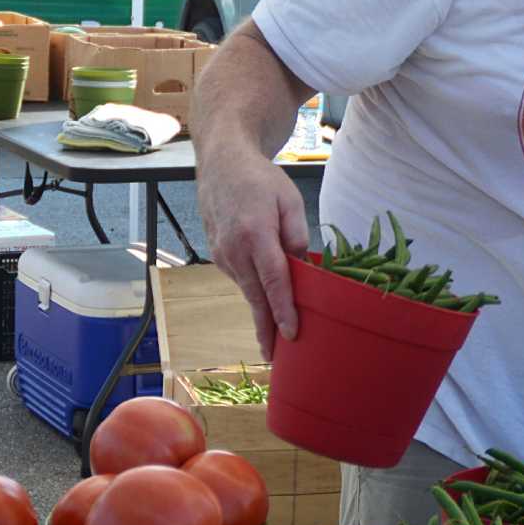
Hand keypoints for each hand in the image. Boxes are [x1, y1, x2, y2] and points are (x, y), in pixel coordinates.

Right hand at [199, 150, 309, 358]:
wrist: (221, 165)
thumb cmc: (262, 181)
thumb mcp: (290, 202)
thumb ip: (297, 236)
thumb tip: (305, 270)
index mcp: (256, 234)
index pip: (274, 280)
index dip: (283, 310)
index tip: (291, 333)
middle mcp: (234, 250)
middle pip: (256, 297)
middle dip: (266, 330)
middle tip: (277, 359)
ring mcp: (222, 255)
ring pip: (248, 291)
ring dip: (261, 314)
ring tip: (276, 341)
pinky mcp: (218, 256)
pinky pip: (242, 280)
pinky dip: (255, 294)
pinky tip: (267, 306)